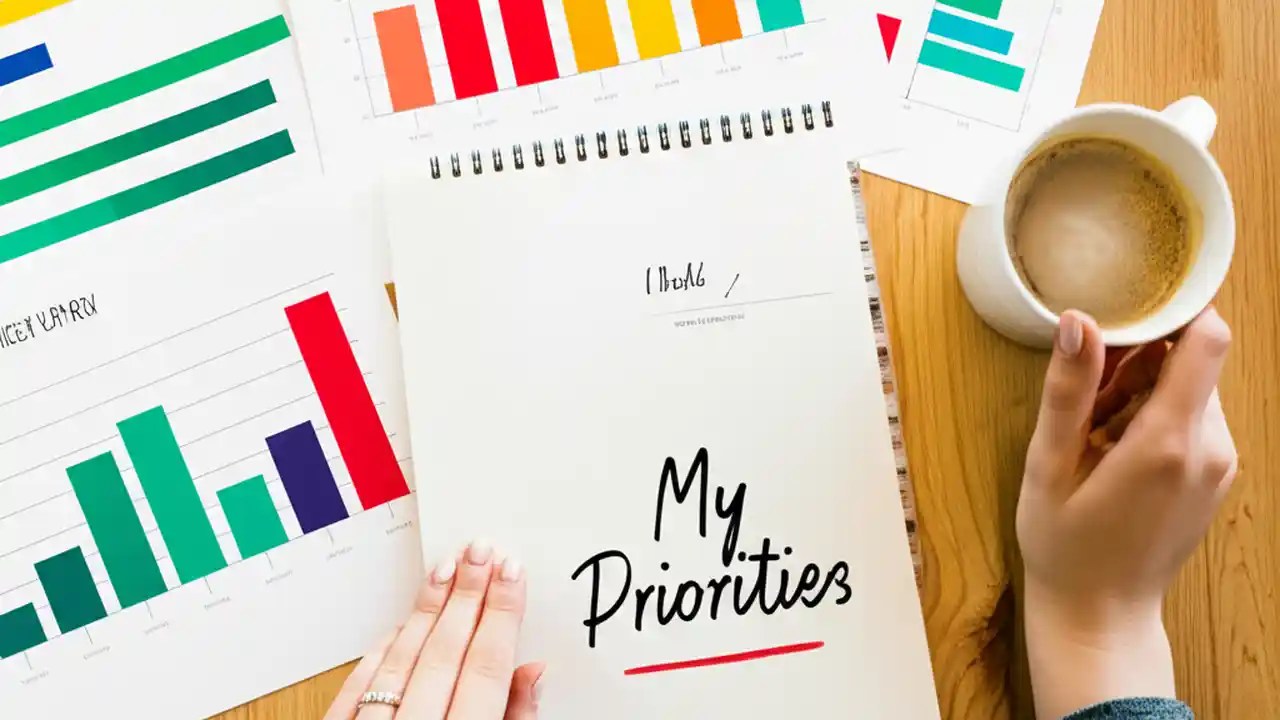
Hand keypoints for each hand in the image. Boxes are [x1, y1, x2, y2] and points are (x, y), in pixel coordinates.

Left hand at [324, 541, 544, 719]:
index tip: (513, 572)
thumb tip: (534, 673)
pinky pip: (357, 685)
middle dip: (468, 595)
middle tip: (481, 551)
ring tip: (447, 567)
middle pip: (446, 652)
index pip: (488, 666)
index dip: (503, 614)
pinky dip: (382, 651)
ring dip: (427, 609)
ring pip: (401, 659)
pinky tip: (401, 621)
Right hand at [1017, 308, 1237, 718]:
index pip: (1208, 338)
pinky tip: (1114, 455)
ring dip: (1145, 394)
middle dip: (1140, 364)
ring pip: (1192, 391)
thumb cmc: (1064, 545)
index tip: (1124, 321)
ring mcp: (1220, 467)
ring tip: (1094, 437)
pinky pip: (1194, 423)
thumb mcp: (1049, 464)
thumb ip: (1069, 389)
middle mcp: (1210, 449)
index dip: (1172, 314)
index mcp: (1169, 441)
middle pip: (1192, 363)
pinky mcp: (1216, 479)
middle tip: (1086, 403)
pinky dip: (1156, 421)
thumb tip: (1078, 321)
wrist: (1099, 616)